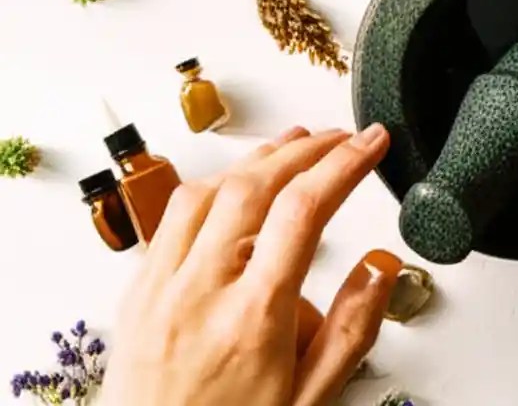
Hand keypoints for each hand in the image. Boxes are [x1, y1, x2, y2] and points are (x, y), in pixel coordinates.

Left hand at [99, 125, 398, 405]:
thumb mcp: (312, 401)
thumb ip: (352, 331)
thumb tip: (381, 267)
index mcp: (253, 320)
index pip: (304, 211)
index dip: (345, 164)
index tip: (372, 142)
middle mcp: (199, 294)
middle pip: (254, 186)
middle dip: (306, 150)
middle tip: (342, 139)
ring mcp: (159, 291)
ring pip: (204, 193)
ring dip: (255, 161)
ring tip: (294, 148)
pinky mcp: (135, 297)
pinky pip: (169, 221)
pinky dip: (210, 190)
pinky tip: (234, 190)